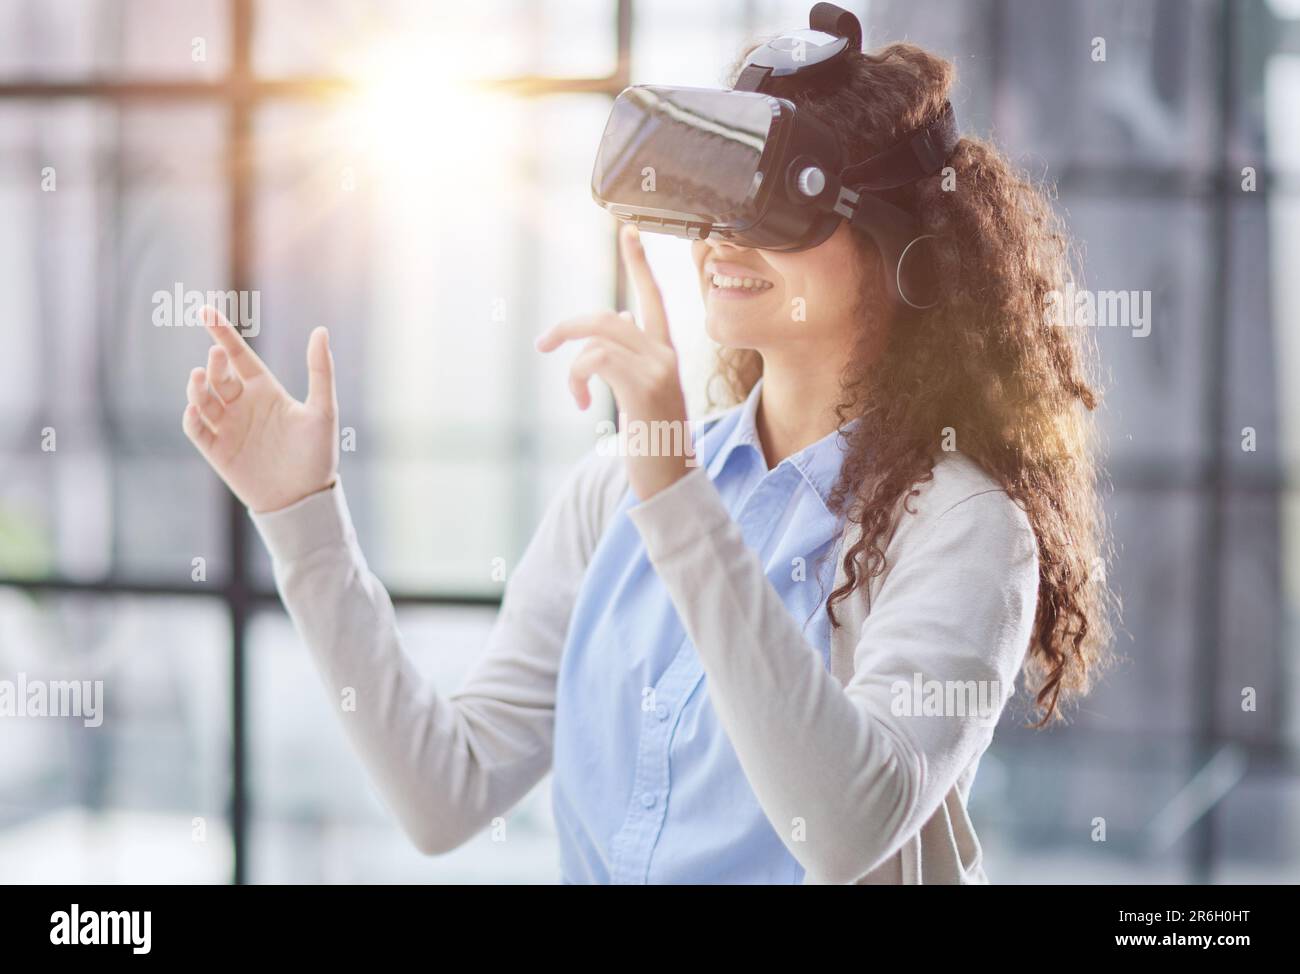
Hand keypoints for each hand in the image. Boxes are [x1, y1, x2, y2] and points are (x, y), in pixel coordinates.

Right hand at [181, 307, 338, 513]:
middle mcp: (243, 405)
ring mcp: (228, 427)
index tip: (206, 310)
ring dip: (197, 387)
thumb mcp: (324, 410)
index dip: (222, 333)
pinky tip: (197, 409)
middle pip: (218, 375)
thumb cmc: (318, 455)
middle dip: (213, 363)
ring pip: (202, 398)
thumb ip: (320, 371)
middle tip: (216, 358)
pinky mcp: (216, 451)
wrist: (304, 499)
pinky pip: (197, 429)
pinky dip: (192, 417)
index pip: (239, 356)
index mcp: (266, 391)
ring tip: (201, 377)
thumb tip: (321, 330)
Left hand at [535, 224, 692, 500]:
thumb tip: (620, 316)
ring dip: (572, 362)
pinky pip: (597, 360)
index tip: (627, 230)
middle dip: (568, 326)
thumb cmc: (654, 441)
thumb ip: (632, 353)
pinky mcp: (644, 387)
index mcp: (664, 353)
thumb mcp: (643, 391)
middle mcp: (665, 355)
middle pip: (609, 315)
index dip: (638, 264)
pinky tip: (582, 405)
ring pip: (600, 334)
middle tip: (543, 344)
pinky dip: (578, 379)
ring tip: (576, 396)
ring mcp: (658, 369)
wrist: (672, 482)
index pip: (652, 298)